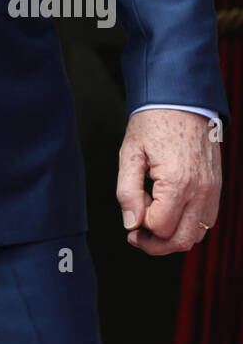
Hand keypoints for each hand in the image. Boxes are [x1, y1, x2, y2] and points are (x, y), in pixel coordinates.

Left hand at [116, 109, 221, 255]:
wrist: (182, 100)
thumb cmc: (154, 122)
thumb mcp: (130, 153)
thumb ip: (127, 191)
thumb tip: (131, 224)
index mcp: (178, 182)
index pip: (159, 227)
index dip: (140, 225)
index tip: (131, 208)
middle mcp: (201, 190)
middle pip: (181, 241)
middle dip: (155, 244)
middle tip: (136, 233)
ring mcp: (212, 190)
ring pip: (196, 235)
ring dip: (172, 236)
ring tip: (152, 219)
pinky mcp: (216, 187)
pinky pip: (206, 221)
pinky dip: (188, 225)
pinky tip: (170, 211)